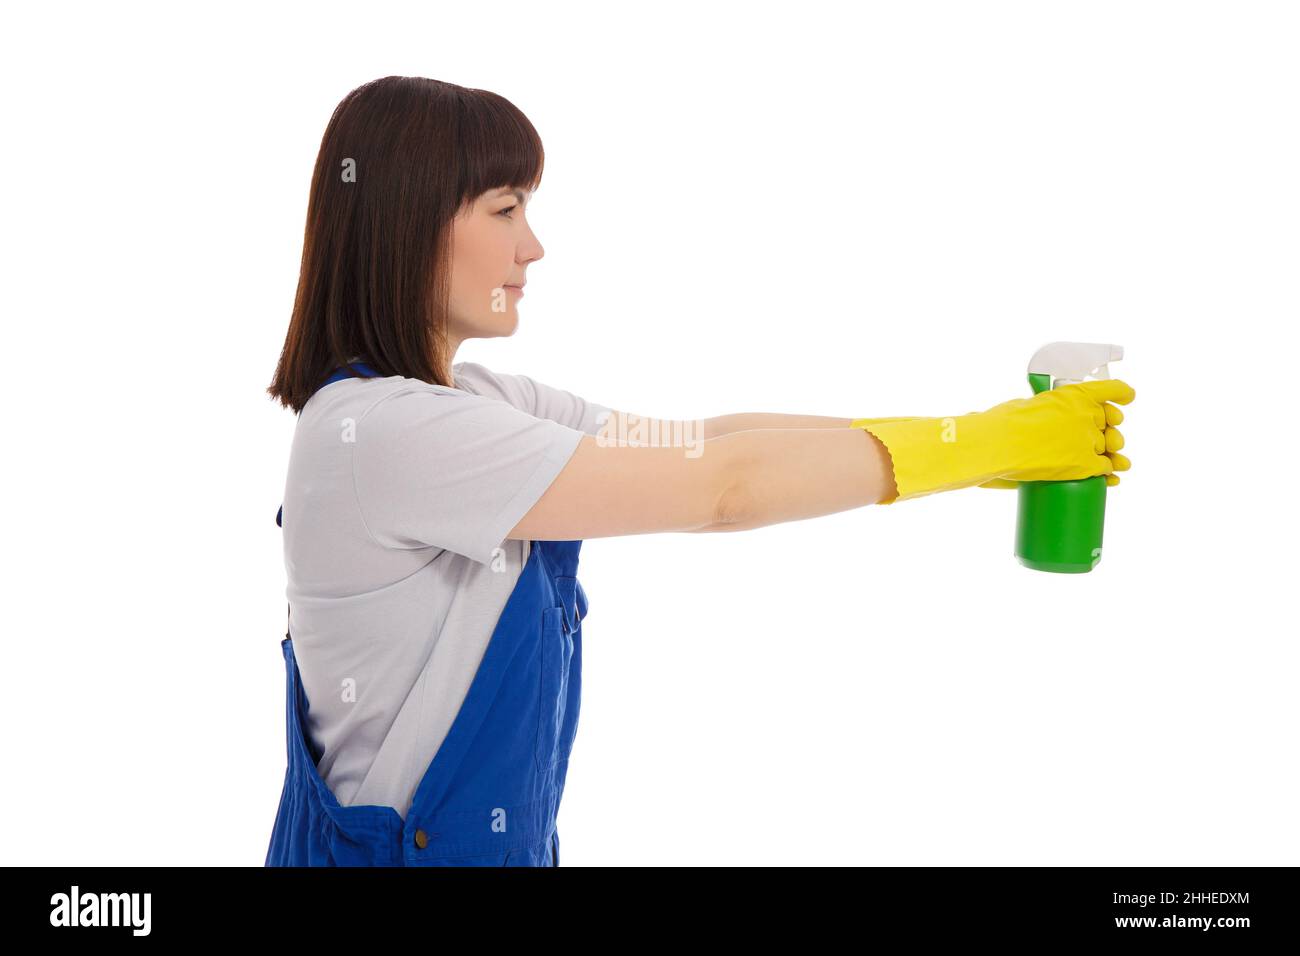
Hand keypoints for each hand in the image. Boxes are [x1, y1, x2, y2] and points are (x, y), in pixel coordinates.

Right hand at [986, 381, 1132, 484]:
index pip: (1112, 389)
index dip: (1122, 394)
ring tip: (1113, 460)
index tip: (1127, 398)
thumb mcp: (1030, 403)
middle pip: (1110, 422)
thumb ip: (1048, 411)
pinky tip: (1110, 476)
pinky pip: (1105, 468)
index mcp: (1076, 393)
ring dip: (1112, 453)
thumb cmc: (1005, 423)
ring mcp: (1089, 440)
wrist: (999, 445)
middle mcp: (1087, 414)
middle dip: (1109, 430)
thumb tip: (1049, 426)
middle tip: (1106, 438)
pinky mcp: (1085, 464)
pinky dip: (1109, 473)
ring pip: (1110, 447)